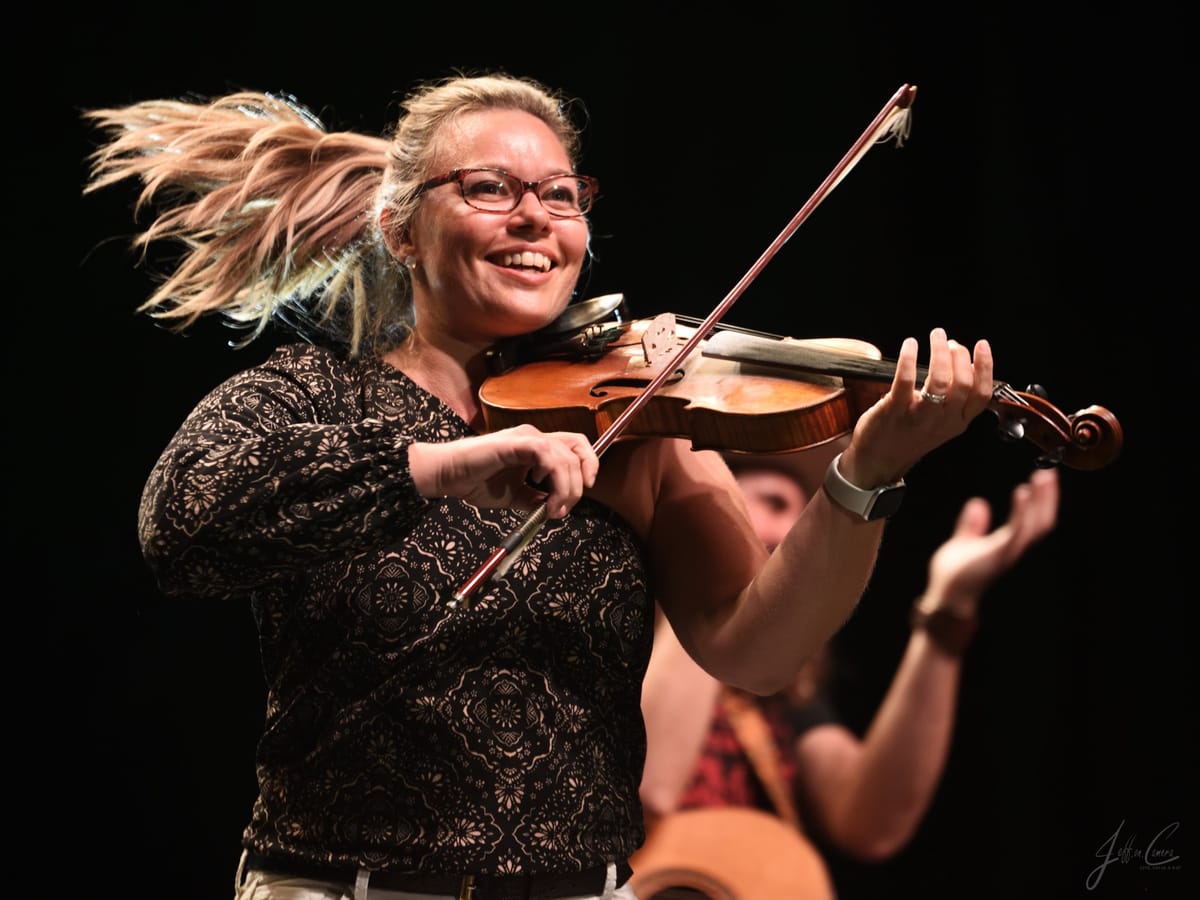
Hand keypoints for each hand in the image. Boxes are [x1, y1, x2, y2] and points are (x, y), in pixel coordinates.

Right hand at [407, 425, 598, 517]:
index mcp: (536, 446)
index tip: (583, 492)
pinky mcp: (517, 443)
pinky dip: (555, 480)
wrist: (448, 475)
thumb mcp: (515, 496)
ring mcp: (527, 437)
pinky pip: (548, 456)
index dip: (587, 466)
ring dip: (568, 488)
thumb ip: (536, 499)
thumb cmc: (475, 481)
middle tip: (566, 507)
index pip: (575, 447)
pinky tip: (545, 498)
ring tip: (553, 510)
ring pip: (566, 456)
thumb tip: (556, 509)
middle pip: (578, 447)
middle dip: (582, 479)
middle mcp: (535, 437)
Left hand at [840, 327, 993, 486]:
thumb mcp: (941, 422)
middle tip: (948, 340)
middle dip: (958, 354)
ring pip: (938, 380)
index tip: (981, 346)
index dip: (985, 367)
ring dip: (938, 352)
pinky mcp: (894, 410)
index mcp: (957, 422)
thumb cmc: (909, 435)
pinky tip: (910, 345)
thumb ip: (954, 398)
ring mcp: (919, 416)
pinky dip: (909, 358)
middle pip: (962, 383)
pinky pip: (906, 380)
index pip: (982, 394)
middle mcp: (942, 421)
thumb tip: (962, 361)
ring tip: (936, 336)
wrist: (878, 461)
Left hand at [922, 467, 1059, 614]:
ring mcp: (1008, 552)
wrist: (945, 597)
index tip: (1042, 479)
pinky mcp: (999, 555)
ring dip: (1042, 500)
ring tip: (1042, 477)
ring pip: (1036, 524)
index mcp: (1007, 545)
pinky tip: (1022, 493)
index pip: (1033, 521)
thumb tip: (979, 503)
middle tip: (1050, 472)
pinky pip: (1016, 531)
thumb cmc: (954, 575)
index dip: (1041, 501)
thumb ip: (972, 525)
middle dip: (1048, 497)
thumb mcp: (962, 542)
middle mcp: (1013, 549)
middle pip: (1041, 521)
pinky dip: (1022, 511)